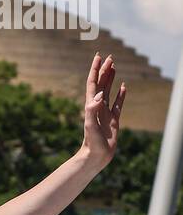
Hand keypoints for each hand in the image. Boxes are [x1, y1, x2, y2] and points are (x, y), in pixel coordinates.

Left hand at [81, 53, 125, 169]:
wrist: (95, 157)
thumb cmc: (92, 143)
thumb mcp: (90, 126)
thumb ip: (92, 110)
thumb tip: (100, 95)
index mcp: (91, 106)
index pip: (93, 84)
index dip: (95, 70)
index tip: (98, 57)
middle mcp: (98, 107)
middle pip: (101, 84)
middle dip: (104, 70)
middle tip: (110, 57)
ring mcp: (105, 113)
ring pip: (109, 91)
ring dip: (110, 79)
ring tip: (113, 66)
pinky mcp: (113, 120)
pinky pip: (118, 104)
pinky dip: (121, 94)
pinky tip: (123, 87)